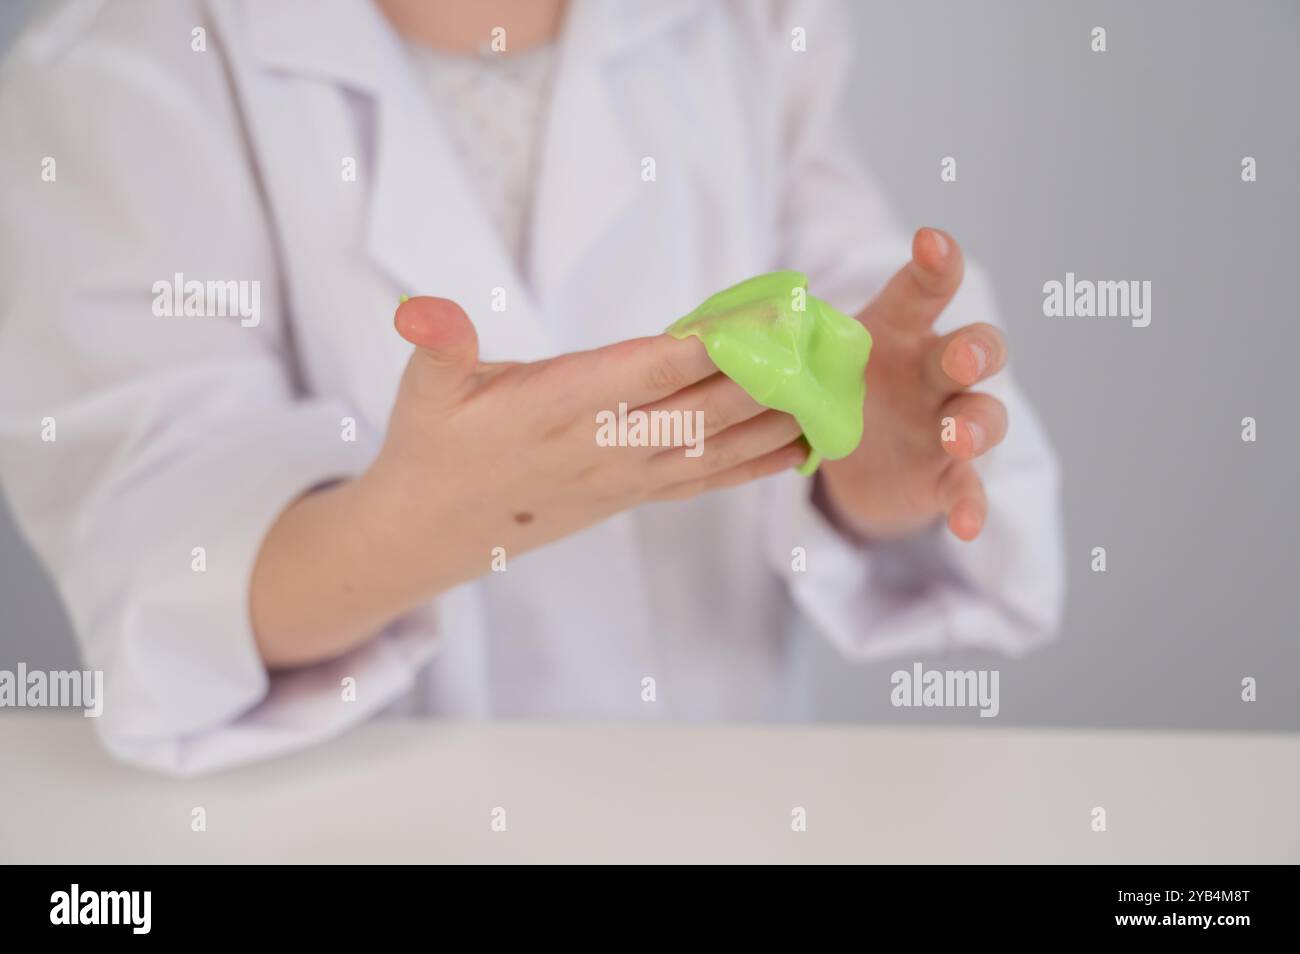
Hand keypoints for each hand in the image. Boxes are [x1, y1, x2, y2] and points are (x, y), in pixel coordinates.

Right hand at [252, 296, 805, 666]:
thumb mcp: (423, 391)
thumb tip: (422, 311)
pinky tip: (806, 442)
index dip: (716, 343)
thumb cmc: (433, 447)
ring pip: (720, 446)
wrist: (435, 533)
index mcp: (557, 409)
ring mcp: (626, 477)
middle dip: (774, 370)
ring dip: (783, 415)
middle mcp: (603, 447)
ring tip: (840, 381)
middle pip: (706, 406)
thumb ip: (438, 347)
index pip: (650, 370)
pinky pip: (710, 479)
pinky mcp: (636, 494)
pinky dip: (761, 462)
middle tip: (833, 332)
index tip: (774, 311)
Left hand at [816, 228, 1008, 542]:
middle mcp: (934, 371)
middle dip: (974, 349)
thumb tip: (725, 329)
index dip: (935, 264)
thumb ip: (785, 348)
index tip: (931, 241)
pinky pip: (967, 488)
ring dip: (977, 424)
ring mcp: (947, 423)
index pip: (923, 291)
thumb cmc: (832, 388)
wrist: (850, 461)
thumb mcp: (807, 364)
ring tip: (958, 436)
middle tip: (960, 356)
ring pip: (983, 414)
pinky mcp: (945, 475)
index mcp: (898, 332)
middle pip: (973, 349)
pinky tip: (965, 527)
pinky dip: (970, 506)